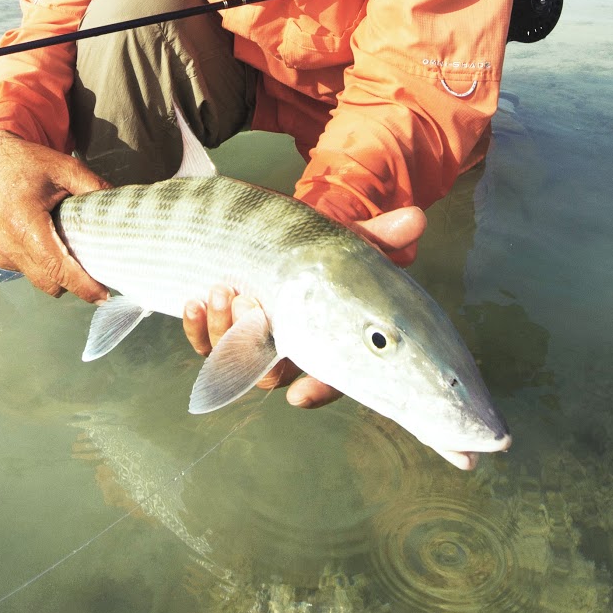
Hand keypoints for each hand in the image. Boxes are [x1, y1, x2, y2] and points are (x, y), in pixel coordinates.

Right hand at [0, 130, 109, 303]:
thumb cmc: (27, 163)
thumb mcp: (65, 168)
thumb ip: (93, 187)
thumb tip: (120, 207)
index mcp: (25, 223)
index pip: (56, 267)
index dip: (81, 285)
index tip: (104, 296)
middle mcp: (9, 244)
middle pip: (50, 282)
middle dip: (75, 283)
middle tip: (98, 269)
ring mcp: (2, 252)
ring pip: (39, 280)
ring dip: (58, 274)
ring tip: (75, 252)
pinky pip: (28, 271)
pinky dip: (44, 265)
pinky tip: (53, 244)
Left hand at [182, 205, 427, 408]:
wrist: (275, 238)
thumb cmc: (319, 251)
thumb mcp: (348, 241)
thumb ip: (379, 236)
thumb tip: (418, 217)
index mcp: (322, 341)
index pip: (328, 379)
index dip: (317, 391)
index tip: (299, 395)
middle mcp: (285, 349)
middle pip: (268, 373)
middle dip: (252, 343)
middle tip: (247, 302)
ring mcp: (247, 340)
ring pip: (230, 358)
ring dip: (221, 328)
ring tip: (221, 288)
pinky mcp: (217, 329)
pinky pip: (201, 342)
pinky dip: (195, 326)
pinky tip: (194, 299)